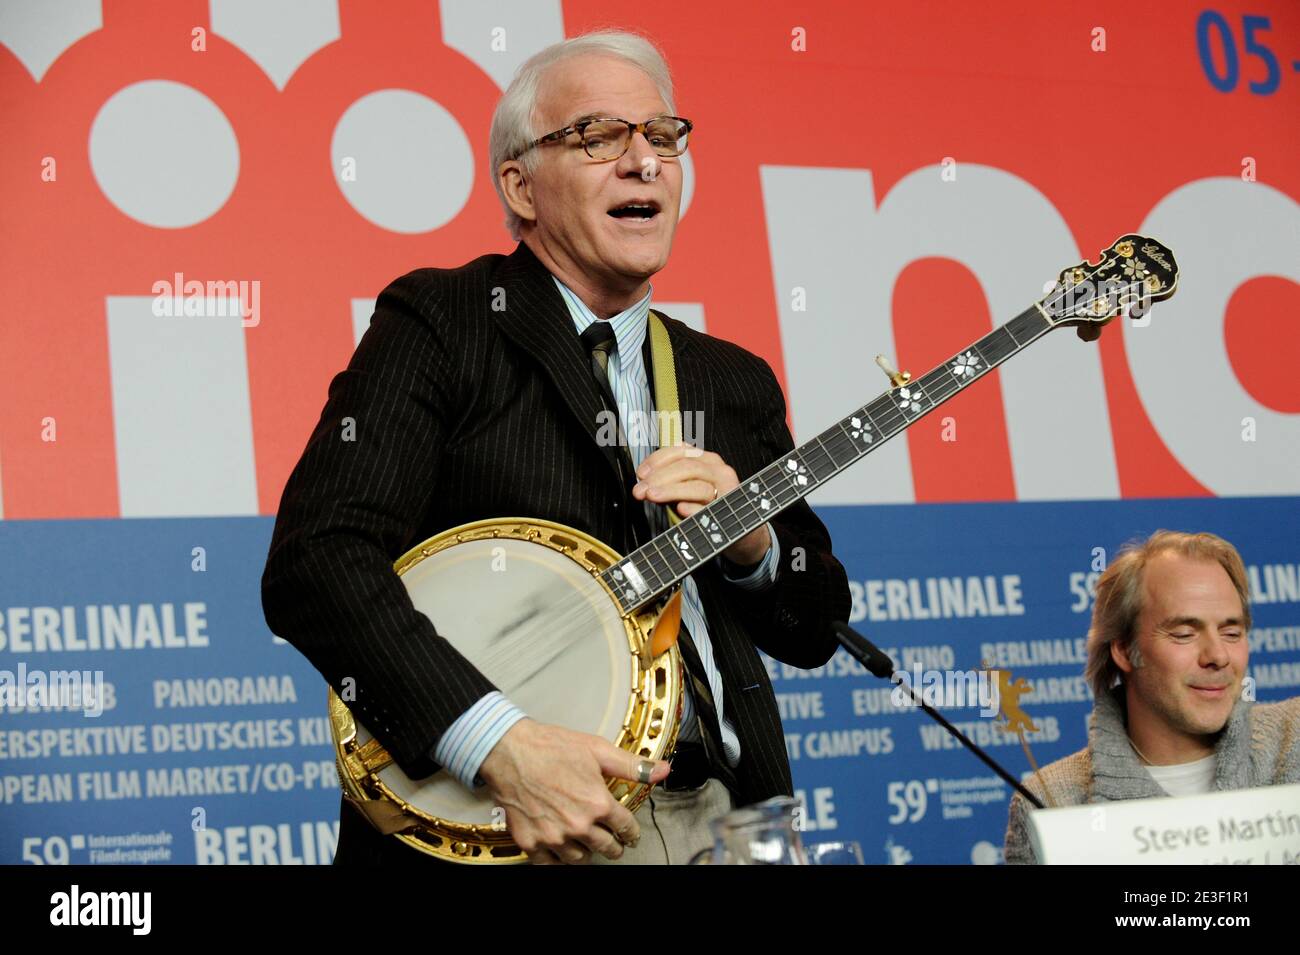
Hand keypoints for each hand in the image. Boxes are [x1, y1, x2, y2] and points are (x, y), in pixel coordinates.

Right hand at [477, 718, 669, 863]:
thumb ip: (632, 765)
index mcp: (598, 803)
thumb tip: (663, 770)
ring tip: (587, 844)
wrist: (509, 751)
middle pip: (606, 848)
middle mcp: (578, 825)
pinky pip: (550, 865)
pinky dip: (558, 860)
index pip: (626, 828)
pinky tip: (561, 850)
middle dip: (613, 845)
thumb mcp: (597, 749)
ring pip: (580, 859)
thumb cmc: (551, 747)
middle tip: (612, 843)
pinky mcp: (531, 842)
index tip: (629, 832)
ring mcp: (553, 837)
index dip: (631, 831)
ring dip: (587, 853)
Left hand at [632, 445, 771, 565]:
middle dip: (659, 478)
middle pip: (687, 467)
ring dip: (671, 491)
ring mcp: (727, 492)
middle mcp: (719, 471)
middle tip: (640, 490)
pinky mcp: (729, 513)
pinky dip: (694, 509)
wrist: (739, 531)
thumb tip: (644, 480)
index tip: (640, 473)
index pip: (680, 451)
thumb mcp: (688, 488)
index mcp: (707, 460)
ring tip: (652, 496)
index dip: (657, 460)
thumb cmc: (709, 506)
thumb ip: (668, 481)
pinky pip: (709, 510)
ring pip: (698, 486)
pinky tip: (681, 509)